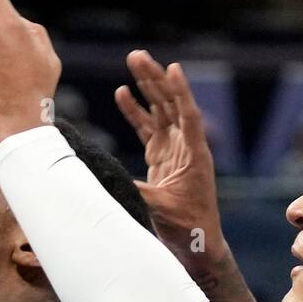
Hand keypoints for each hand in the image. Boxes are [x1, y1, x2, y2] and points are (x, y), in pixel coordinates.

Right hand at [115, 51, 224, 266]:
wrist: (196, 245)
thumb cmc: (188, 229)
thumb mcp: (161, 209)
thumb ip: (136, 190)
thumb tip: (107, 176)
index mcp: (195, 155)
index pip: (189, 115)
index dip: (180, 92)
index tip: (172, 68)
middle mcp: (186, 147)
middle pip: (171, 105)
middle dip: (155, 79)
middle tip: (138, 56)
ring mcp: (174, 150)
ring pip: (159, 112)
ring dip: (146, 88)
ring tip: (132, 62)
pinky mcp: (161, 159)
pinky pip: (147, 129)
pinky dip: (135, 112)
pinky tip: (122, 93)